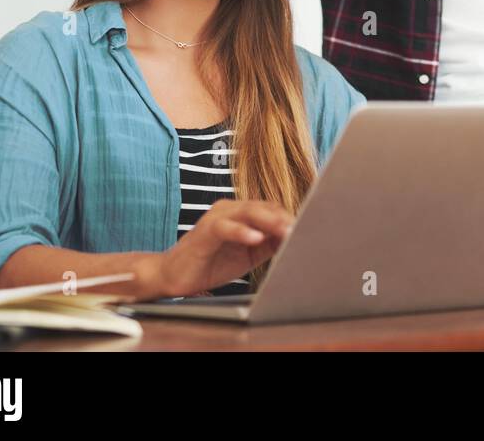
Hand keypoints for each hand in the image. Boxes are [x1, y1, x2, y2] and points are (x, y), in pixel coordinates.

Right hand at [144, 199, 294, 298]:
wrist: (173, 276)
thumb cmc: (212, 263)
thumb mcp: (249, 255)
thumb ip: (270, 244)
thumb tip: (296, 239)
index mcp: (242, 213)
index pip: (272, 209)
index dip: (290, 218)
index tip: (310, 227)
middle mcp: (230, 210)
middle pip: (264, 207)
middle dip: (285, 218)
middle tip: (303, 227)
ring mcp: (216, 218)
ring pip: (247, 211)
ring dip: (269, 221)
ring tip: (286, 230)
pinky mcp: (204, 231)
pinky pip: (224, 227)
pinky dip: (242, 232)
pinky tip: (255, 239)